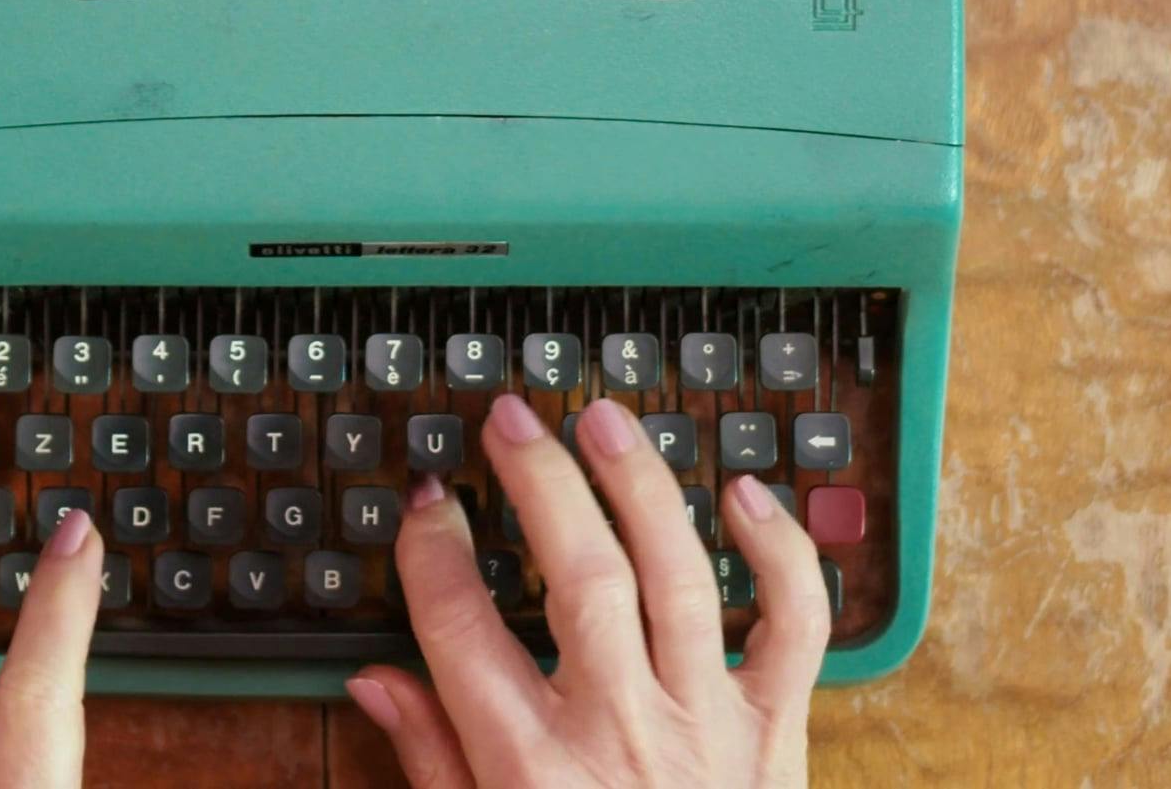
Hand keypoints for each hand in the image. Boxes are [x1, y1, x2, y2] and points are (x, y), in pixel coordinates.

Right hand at [348, 394, 822, 787]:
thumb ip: (434, 761)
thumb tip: (377, 681)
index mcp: (533, 771)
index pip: (462, 632)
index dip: (433, 553)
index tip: (424, 503)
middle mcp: (622, 735)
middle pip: (580, 579)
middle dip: (539, 485)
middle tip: (509, 419)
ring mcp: (709, 727)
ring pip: (678, 577)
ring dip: (639, 484)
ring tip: (604, 417)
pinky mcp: (780, 732)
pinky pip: (794, 625)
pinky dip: (780, 554)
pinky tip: (745, 497)